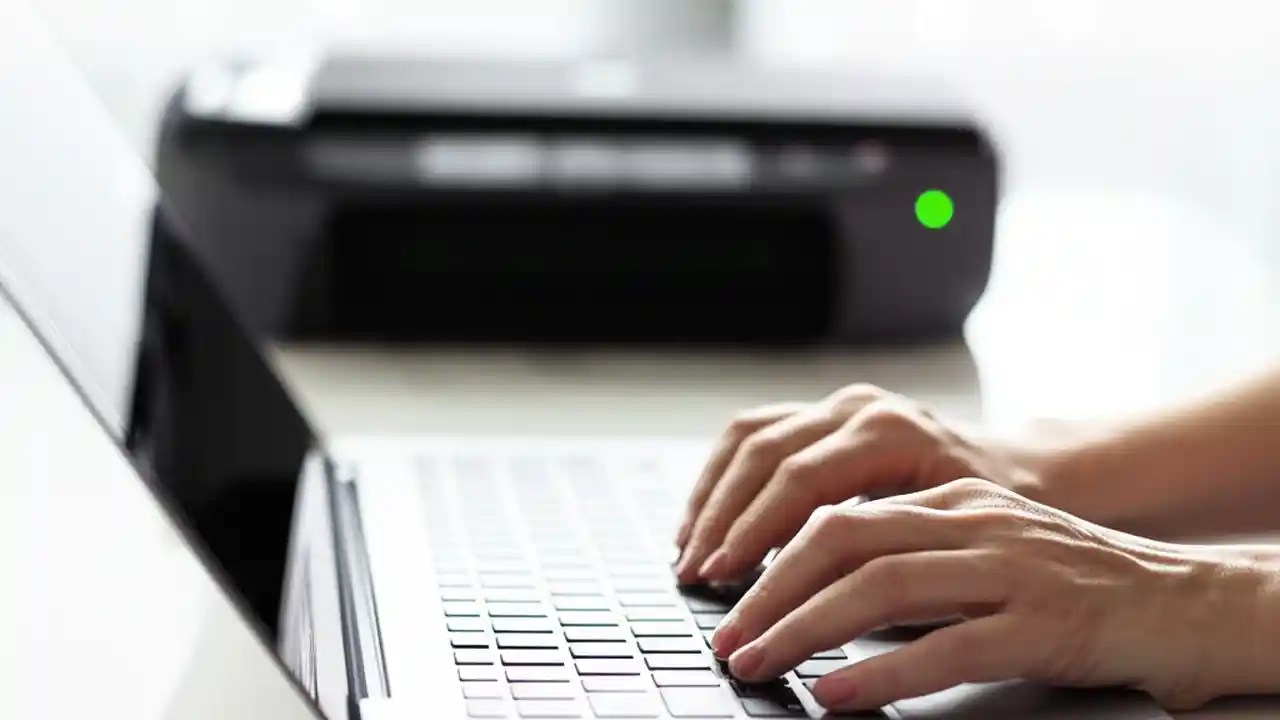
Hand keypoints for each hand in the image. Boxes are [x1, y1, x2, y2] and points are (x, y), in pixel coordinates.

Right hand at [675, 384, 1061, 583]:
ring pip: (748, 438)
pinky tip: (705, 522)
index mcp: (893, 432)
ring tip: (688, 553)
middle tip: (695, 575)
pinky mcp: (823, 416)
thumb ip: (887, 566)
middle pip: (765, 456)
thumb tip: (819, 613)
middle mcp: (860, 408)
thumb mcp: (954, 541)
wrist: (1028, 472)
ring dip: (711, 498)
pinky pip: (755, 436)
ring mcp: (838, 406)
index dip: (754, 531)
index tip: (724, 576)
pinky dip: (722, 480)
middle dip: (722, 521)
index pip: (801, 479)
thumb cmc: (1004, 514)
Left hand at [711, 478, 1279, 711]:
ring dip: (803, 629)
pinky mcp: (1041, 625)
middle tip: (725, 633)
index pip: (837, 513)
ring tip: (757, 662)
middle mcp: (972, 523)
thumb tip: (817, 593)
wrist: (1181, 600)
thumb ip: (910, 555)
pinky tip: (837, 695)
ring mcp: (1008, 570)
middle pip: (842, 540)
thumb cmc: (1070, 584)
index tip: (726, 588)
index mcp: (951, 500)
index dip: (770, 551)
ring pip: (880, 588)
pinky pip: (945, 647)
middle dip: (768, 589)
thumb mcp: (981, 549)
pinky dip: (879, 673)